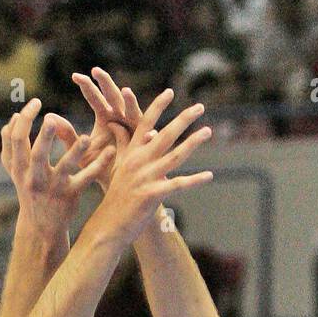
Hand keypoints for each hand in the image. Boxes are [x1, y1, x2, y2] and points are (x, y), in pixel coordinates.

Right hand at [0, 97, 114, 235]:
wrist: (41, 227)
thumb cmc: (29, 192)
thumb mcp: (16, 172)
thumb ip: (11, 147)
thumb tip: (11, 118)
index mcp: (20, 168)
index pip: (16, 139)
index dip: (24, 120)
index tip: (36, 102)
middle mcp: (34, 177)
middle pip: (36, 154)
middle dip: (44, 137)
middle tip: (52, 119)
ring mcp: (53, 187)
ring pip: (65, 167)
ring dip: (76, 151)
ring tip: (87, 137)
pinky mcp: (71, 195)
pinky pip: (87, 178)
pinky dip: (99, 164)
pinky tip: (111, 151)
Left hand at [72, 66, 153, 189]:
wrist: (116, 186)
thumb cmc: (98, 168)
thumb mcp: (81, 151)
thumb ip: (68, 136)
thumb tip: (50, 118)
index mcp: (106, 117)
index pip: (96, 98)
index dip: (87, 87)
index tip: (75, 76)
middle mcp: (122, 119)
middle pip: (115, 97)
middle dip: (106, 84)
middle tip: (96, 71)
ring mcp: (136, 130)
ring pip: (134, 113)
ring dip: (131, 102)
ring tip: (125, 91)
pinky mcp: (146, 146)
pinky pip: (148, 139)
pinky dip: (149, 136)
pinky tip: (148, 134)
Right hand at [93, 96, 212, 247]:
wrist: (108, 225)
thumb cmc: (116, 197)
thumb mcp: (116, 167)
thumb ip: (121, 145)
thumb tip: (115, 124)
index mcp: (131, 155)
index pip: (144, 124)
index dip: (157, 107)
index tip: (169, 92)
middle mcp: (138, 162)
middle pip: (164, 135)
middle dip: (183, 119)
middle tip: (199, 107)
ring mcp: (145, 178)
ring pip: (174, 156)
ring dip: (192, 142)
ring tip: (207, 131)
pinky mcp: (152, 194)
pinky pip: (178, 184)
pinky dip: (194, 180)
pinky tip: (209, 175)